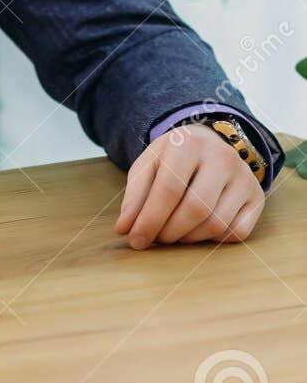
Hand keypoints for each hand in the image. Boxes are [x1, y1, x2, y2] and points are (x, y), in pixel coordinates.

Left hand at [113, 123, 264, 248]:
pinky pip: (236, 232)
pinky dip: (213, 240)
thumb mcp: (149, 165)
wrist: (209, 144)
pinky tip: (199, 229)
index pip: (169, 189)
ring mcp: (244, 177)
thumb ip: (135, 195)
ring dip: (188, 238)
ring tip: (174, 233)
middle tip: (156, 238)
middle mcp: (222, 156)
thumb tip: (124, 229)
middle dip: (169, 232)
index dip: (150, 219)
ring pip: (216, 223)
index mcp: (189, 142)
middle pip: (195, 208)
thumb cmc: (174, 159)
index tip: (136, 240)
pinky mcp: (257, 197)